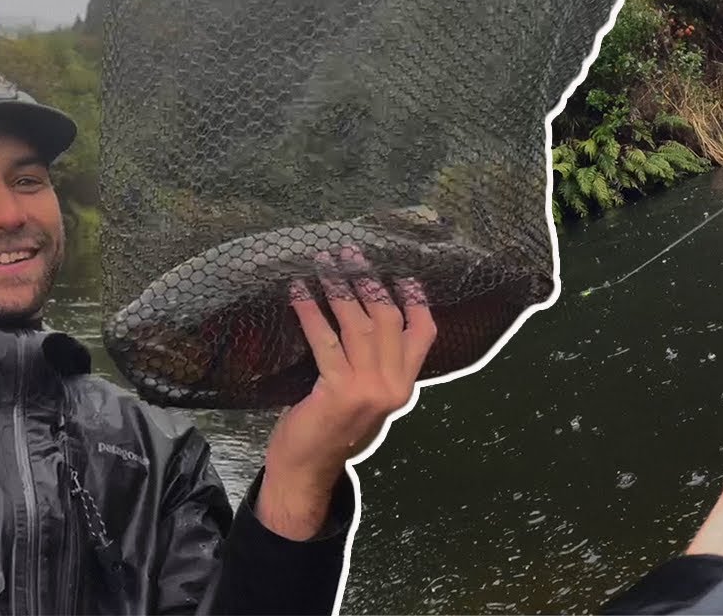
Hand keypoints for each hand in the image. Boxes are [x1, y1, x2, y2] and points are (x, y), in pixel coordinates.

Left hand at [258, 246, 436, 539]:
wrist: (308, 470)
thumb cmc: (333, 430)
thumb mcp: (368, 398)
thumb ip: (376, 365)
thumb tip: (367, 314)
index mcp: (405, 386)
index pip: (424, 333)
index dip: (415, 299)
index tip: (400, 271)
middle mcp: (393, 385)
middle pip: (388, 319)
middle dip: (369, 281)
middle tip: (350, 253)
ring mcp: (367, 388)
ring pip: (358, 324)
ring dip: (339, 287)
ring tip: (324, 262)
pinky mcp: (337, 390)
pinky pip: (324, 340)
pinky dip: (311, 311)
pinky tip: (298, 291)